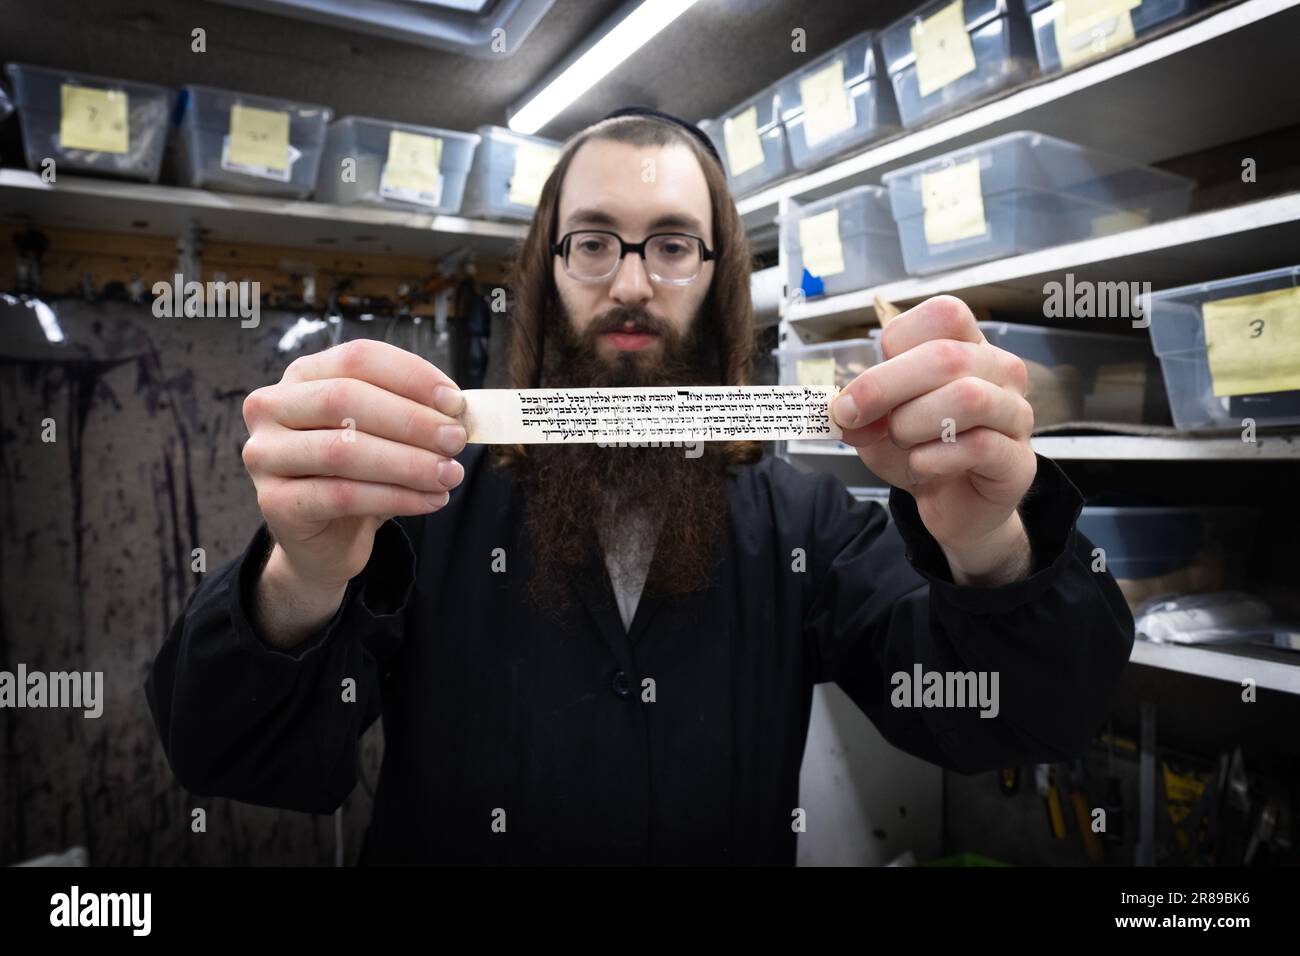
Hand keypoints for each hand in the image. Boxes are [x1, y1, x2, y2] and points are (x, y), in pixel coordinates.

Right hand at [241, 339, 466, 590]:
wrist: (327, 539)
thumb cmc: (360, 475)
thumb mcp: (387, 435)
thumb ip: (416, 415)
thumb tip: (459, 412)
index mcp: (304, 375)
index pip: (359, 358)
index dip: (412, 376)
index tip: (456, 402)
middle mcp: (273, 407)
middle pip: (345, 398)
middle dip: (411, 420)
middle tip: (456, 441)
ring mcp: (266, 455)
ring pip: (343, 450)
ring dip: (408, 463)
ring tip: (450, 475)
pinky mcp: (275, 502)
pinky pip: (342, 496)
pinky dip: (396, 497)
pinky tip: (431, 500)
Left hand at [831, 296, 1037, 585]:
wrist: (954, 505)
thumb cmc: (923, 449)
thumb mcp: (879, 422)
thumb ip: (861, 409)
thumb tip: (842, 410)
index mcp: (968, 347)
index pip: (943, 315)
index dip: (893, 345)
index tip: (860, 384)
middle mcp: (1000, 372)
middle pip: (947, 356)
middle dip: (884, 386)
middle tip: (852, 416)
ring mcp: (1016, 414)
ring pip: (969, 398)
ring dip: (914, 423)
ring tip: (901, 443)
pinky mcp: (1018, 461)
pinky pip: (980, 446)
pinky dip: (935, 457)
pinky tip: (921, 465)